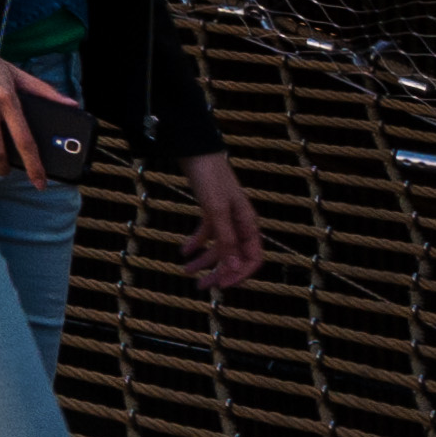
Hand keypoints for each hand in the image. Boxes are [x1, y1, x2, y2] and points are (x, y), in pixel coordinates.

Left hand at [180, 152, 266, 291]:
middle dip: (218, 272)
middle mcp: (240, 223)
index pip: (252, 258)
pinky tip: (183, 251)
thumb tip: (233, 269)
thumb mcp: (216, 210)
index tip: (221, 285)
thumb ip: (226, 239)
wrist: (195, 150)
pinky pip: (207, 233)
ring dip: (204, 260)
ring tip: (186, 271)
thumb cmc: (210, 177)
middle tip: (201, 286)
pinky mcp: (211, 210)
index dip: (239, 274)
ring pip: (219, 246)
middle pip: (234, 256)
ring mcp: (225, 217)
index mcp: (249, 224)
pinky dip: (196, 243)